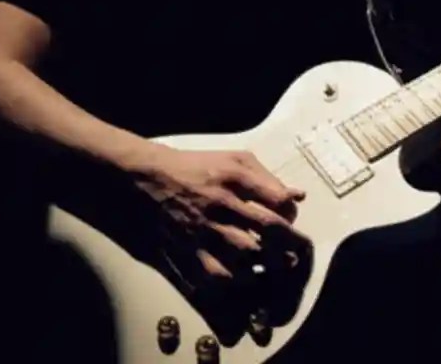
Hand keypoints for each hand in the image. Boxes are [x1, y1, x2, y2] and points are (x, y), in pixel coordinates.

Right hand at [136, 146, 309, 285]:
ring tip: (269, 266)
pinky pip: (216, 275)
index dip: (291, 216)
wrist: (142, 179)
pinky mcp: (186, 251)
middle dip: (288, 245)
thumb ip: (267, 178)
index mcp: (235, 177)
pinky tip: (241, 276)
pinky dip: (235, 280)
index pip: (280, 202)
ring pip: (246, 256)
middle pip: (268, 231)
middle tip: (292, 253)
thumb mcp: (232, 160)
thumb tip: (299, 196)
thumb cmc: (194, 168)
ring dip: (264, 264)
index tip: (289, 222)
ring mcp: (203, 229)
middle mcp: (221, 203)